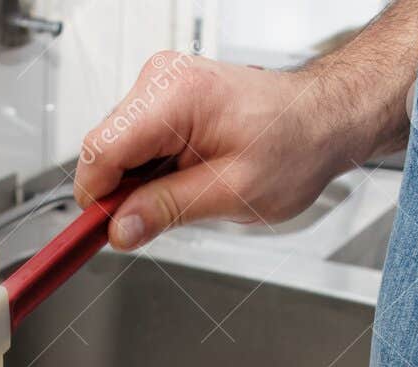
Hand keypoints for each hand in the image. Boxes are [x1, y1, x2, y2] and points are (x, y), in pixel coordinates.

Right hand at [73, 1, 417, 249]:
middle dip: (122, 193)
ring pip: (115, 150)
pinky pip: (133, 143)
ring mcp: (159, 85)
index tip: (100, 234)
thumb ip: (167, 210)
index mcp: (175, 96)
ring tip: (187, 190)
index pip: (100, 150)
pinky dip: (149, 170)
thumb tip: (120, 228)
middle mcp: (161, 80)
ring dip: (138, 182)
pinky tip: (184, 175)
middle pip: (103, 150)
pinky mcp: (163, 98)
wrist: (321, 120)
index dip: (96, 199)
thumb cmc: (293, 145)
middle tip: (159, 219)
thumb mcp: (230, 193)